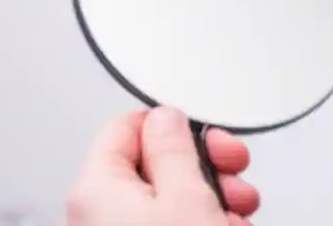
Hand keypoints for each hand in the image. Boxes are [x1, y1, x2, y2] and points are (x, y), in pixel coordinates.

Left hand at [67, 107, 260, 225]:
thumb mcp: (186, 196)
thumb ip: (174, 147)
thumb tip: (166, 117)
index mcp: (96, 189)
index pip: (128, 126)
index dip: (173, 124)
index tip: (205, 136)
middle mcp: (97, 213)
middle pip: (155, 164)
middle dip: (205, 165)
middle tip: (231, 171)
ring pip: (170, 198)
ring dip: (214, 198)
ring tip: (236, 212)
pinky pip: (170, 223)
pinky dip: (202, 221)